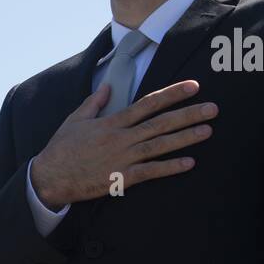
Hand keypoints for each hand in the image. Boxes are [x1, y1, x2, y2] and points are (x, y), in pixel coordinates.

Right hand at [29, 80, 217, 210]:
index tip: (193, 86)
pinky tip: (189, 163)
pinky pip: (150, 171)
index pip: (148, 103)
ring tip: (208, 131)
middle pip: (160, 123)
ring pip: (160, 145)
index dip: (172, 94)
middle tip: (213, 108)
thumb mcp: (75, 120)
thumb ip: (94, 102)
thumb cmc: (61, 148)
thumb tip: (107, 86)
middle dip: (188, 114)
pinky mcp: (121, 177)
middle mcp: (121, 137)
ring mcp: (123, 157)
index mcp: (112, 121)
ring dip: (185, 138)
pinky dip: (170, 167)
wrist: (50, 176)